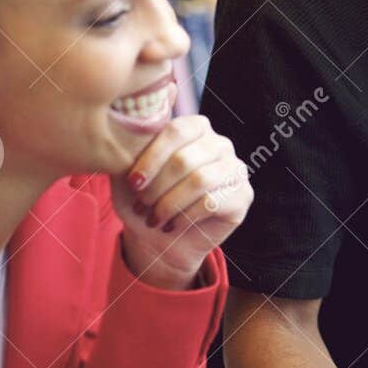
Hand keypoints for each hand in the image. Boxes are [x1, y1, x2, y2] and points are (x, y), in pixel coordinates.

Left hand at [110, 115, 251, 290]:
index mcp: (196, 128)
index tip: (133, 183)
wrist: (161, 240)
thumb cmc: (145, 200)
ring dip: (169, 204)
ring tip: (153, 219)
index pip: (176, 130)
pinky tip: (172, 225)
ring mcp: (236, 169)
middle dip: (157, 187)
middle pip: (186, 159)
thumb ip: (130, 150)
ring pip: (200, 181)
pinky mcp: (243, 196)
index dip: (152, 157)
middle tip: (141, 206)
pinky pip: (212, 202)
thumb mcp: (129, 174)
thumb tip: (124, 134)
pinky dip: (184, 217)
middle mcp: (220, 144)